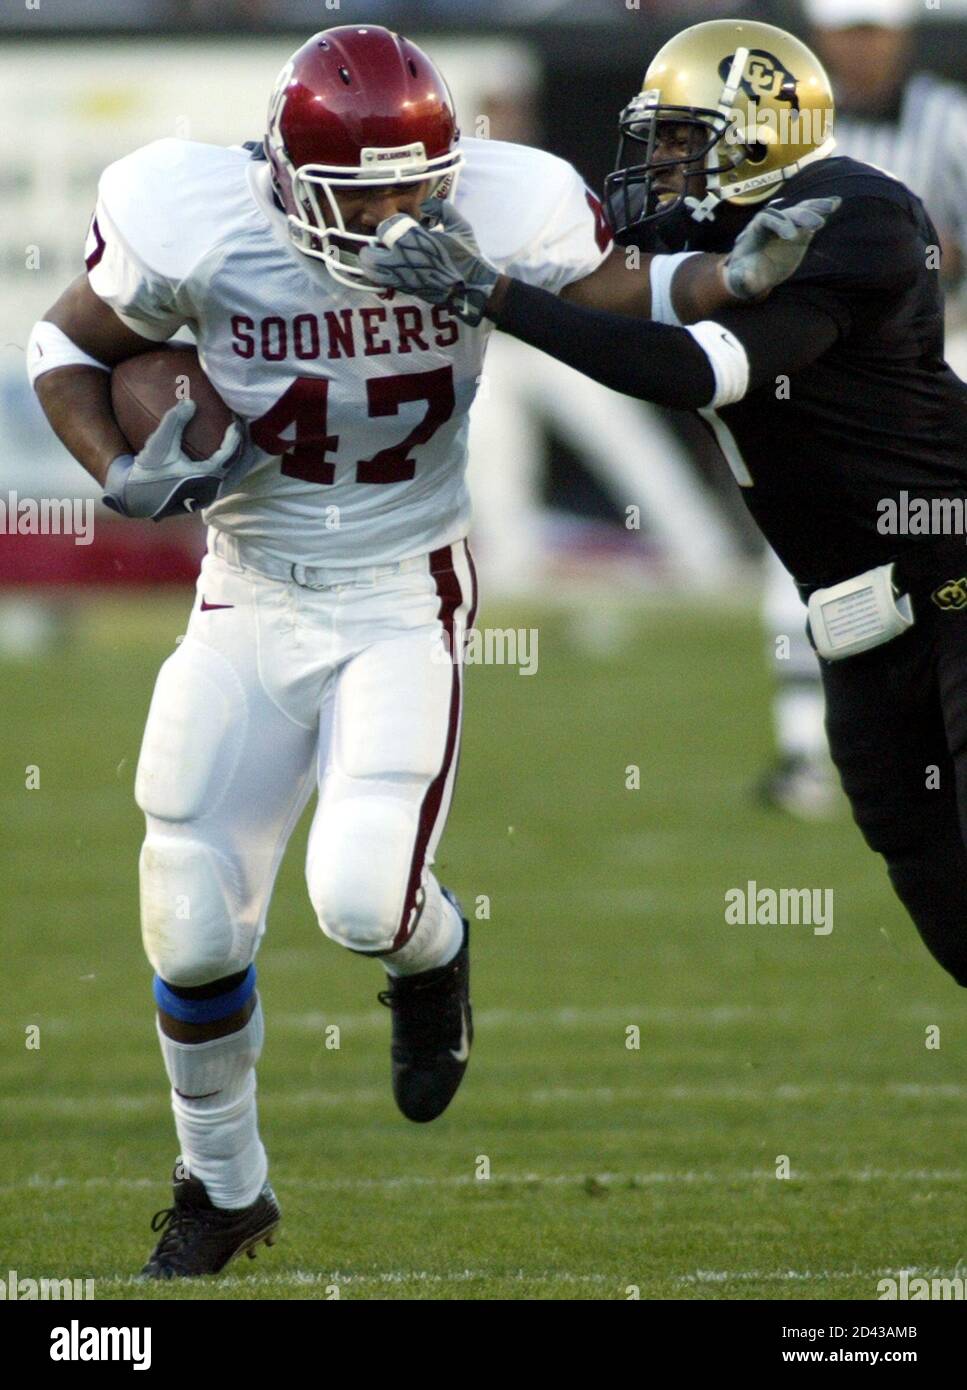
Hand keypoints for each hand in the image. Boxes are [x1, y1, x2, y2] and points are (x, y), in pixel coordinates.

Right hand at [103, 399, 243, 520]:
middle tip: (244, 426)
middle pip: (241, 466)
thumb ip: (174, 421)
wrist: (136, 497)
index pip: (231, 453)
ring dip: (241, 457)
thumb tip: (190, 401)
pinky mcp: (204, 499)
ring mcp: (210, 496)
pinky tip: (228, 455)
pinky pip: (227, 481)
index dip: (236, 434)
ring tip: (241, 439)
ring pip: (236, 476)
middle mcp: (213, 489)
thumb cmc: (148, 471)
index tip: (236, 418)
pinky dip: (232, 467)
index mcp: (206, 477)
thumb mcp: (159, 444)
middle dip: (246, 445)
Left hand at [358, 199, 499, 325]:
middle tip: (379, 244)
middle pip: (372, 251)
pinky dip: (379, 275)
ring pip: (373, 270)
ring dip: (371, 263)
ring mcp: (402, 276)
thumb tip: (428, 204)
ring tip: (376, 258)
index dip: (388, 226)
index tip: (395, 226)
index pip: (387, 228)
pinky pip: (382, 281)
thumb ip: (443, 209)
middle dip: (373, 247)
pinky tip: (386, 270)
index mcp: (417, 238)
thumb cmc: (466, 256)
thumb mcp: (460, 226)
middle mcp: (405, 258)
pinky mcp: (405, 290)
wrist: (470, 287)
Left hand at [723, 196, 841, 300]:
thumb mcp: (740, 278)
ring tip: (832, 207)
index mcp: (755, 229)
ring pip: (801, 210)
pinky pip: (811, 216)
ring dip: (816, 207)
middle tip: (817, 224)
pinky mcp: (799, 230)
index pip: (767, 219)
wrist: (755, 271)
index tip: (792, 237)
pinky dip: (822, 209)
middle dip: (801, 217)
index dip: (779, 224)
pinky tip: (836, 203)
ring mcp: (787, 223)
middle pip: (787, 213)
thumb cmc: (745, 273)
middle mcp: (772, 222)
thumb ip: (741, 278)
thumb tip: (742, 277)